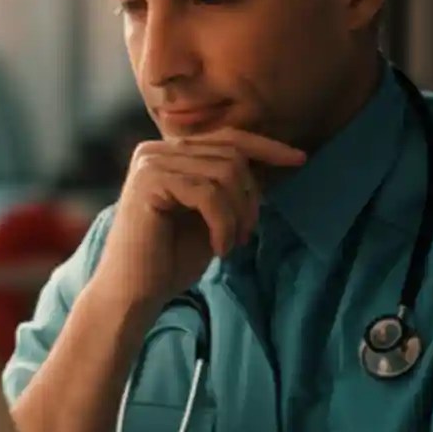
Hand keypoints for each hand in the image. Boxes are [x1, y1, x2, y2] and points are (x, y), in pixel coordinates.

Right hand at [90, 128, 306, 309]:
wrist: (132, 293)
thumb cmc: (169, 260)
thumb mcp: (210, 216)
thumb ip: (230, 187)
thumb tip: (272, 162)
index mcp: (167, 153)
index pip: (227, 138)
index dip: (266, 147)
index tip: (299, 160)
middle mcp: (154, 150)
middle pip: (231, 155)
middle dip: (250, 198)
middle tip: (246, 236)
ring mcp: (149, 163)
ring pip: (224, 173)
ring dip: (239, 215)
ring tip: (232, 244)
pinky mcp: (148, 182)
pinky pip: (209, 193)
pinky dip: (224, 224)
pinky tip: (220, 248)